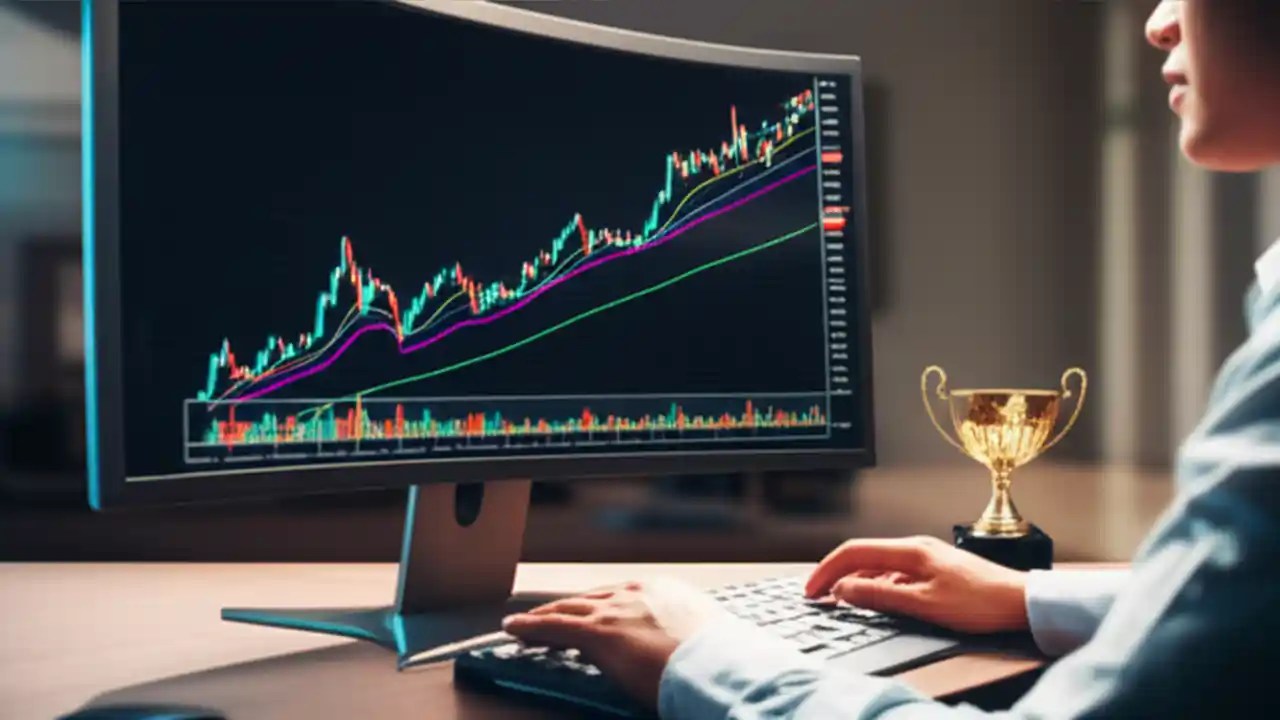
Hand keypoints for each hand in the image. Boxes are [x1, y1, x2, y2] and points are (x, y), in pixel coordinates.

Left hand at [502, 577, 727, 709]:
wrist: (716, 666)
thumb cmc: (720, 662)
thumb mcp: (706, 639)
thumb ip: (687, 640)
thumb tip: (690, 654)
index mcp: (664, 592)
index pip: (620, 596)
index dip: (600, 605)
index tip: (592, 610)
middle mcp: (635, 593)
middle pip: (590, 597)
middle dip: (568, 606)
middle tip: (549, 614)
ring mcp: (614, 611)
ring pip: (567, 608)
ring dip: (544, 615)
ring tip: (525, 622)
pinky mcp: (596, 632)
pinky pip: (553, 626)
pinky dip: (530, 626)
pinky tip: (513, 628)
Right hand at [804, 535, 1028, 633]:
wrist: (1020, 601)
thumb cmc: (980, 602)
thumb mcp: (924, 604)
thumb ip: (881, 595)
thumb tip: (845, 589)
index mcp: (910, 550)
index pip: (854, 552)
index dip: (827, 570)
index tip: (812, 589)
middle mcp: (915, 547)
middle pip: (862, 555)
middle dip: (835, 573)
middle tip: (817, 594)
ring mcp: (925, 557)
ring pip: (877, 564)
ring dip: (854, 580)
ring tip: (839, 599)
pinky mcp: (933, 569)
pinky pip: (893, 572)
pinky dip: (874, 584)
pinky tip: (873, 599)